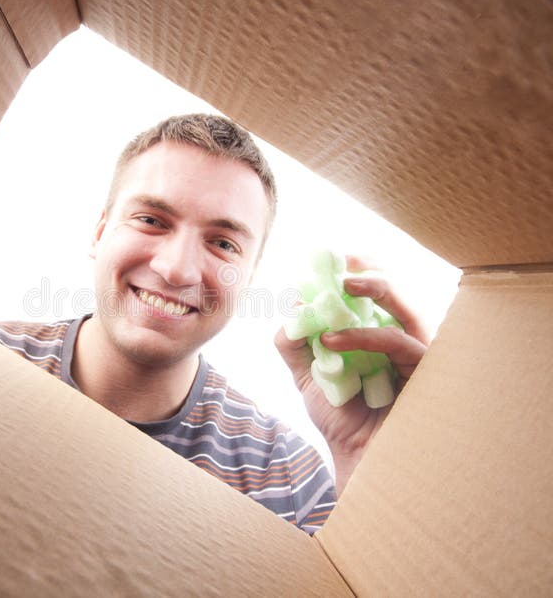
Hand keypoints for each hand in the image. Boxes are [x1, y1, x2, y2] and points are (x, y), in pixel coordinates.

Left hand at [274, 256, 428, 494]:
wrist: (356, 456)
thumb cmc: (339, 415)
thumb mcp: (307, 376)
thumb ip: (294, 345)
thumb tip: (289, 311)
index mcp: (373, 332)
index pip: (372, 292)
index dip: (357, 269)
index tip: (331, 257)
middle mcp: (397, 338)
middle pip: (396, 292)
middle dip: (371, 270)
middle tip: (344, 262)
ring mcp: (414, 354)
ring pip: (406, 310)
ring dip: (377, 291)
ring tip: (343, 286)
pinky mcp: (424, 373)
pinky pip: (400, 344)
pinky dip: (365, 336)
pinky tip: (334, 339)